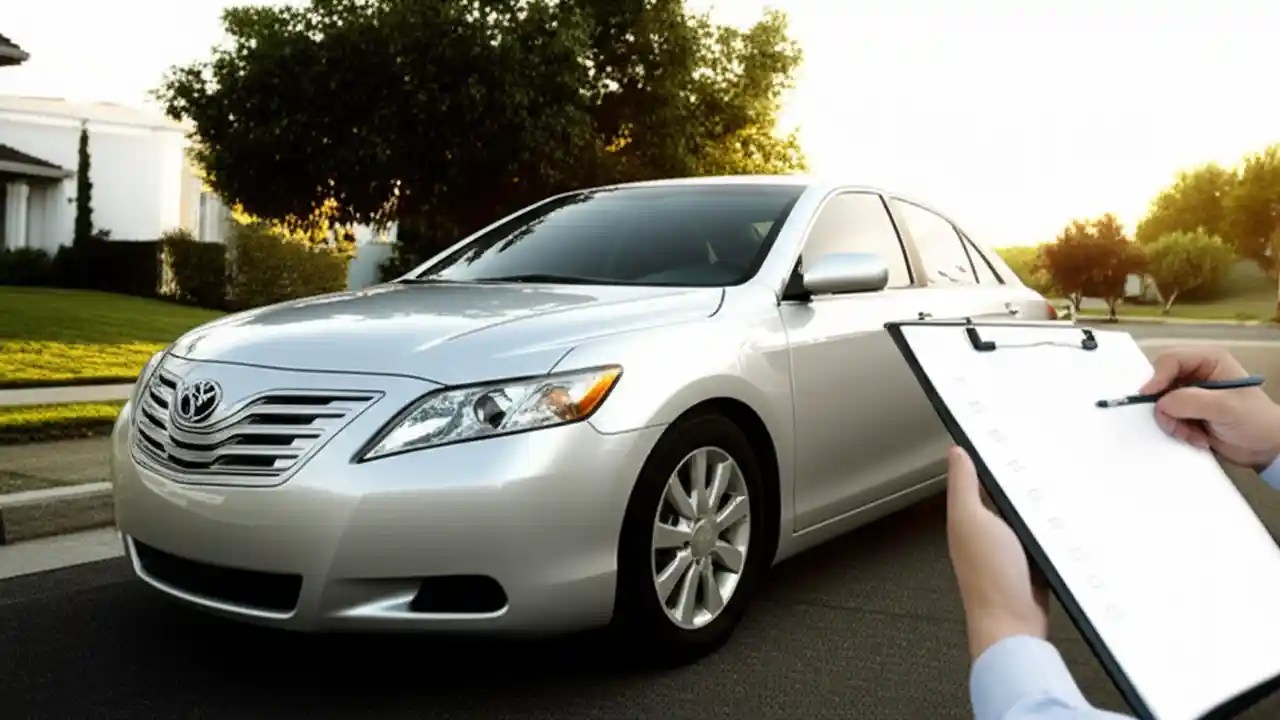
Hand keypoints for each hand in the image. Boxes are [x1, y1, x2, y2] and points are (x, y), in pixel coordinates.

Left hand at [946, 446, 1048, 659]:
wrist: (1014, 624)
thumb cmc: (989, 576)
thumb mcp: (971, 520)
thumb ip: (964, 486)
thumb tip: (956, 453)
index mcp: (968, 516)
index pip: (976, 476)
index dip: (986, 454)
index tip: (1002, 428)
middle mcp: (987, 530)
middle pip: (1005, 492)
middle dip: (1020, 472)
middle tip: (1041, 445)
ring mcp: (1012, 546)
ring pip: (1027, 511)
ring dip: (1039, 497)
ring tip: (1059, 471)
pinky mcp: (1034, 561)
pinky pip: (1044, 533)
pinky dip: (1053, 523)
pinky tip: (1067, 512)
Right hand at [1142, 347, 1279, 470]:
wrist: (1266, 448)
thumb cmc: (1254, 420)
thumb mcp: (1224, 407)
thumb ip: (1189, 401)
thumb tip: (1158, 404)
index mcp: (1208, 360)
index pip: (1170, 360)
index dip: (1156, 377)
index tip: (1148, 397)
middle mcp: (1196, 373)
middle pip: (1161, 382)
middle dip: (1166, 406)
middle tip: (1176, 424)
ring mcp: (1190, 394)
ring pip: (1161, 403)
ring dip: (1173, 422)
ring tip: (1193, 434)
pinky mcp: (1187, 413)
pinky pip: (1167, 418)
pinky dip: (1177, 430)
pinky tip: (1197, 437)